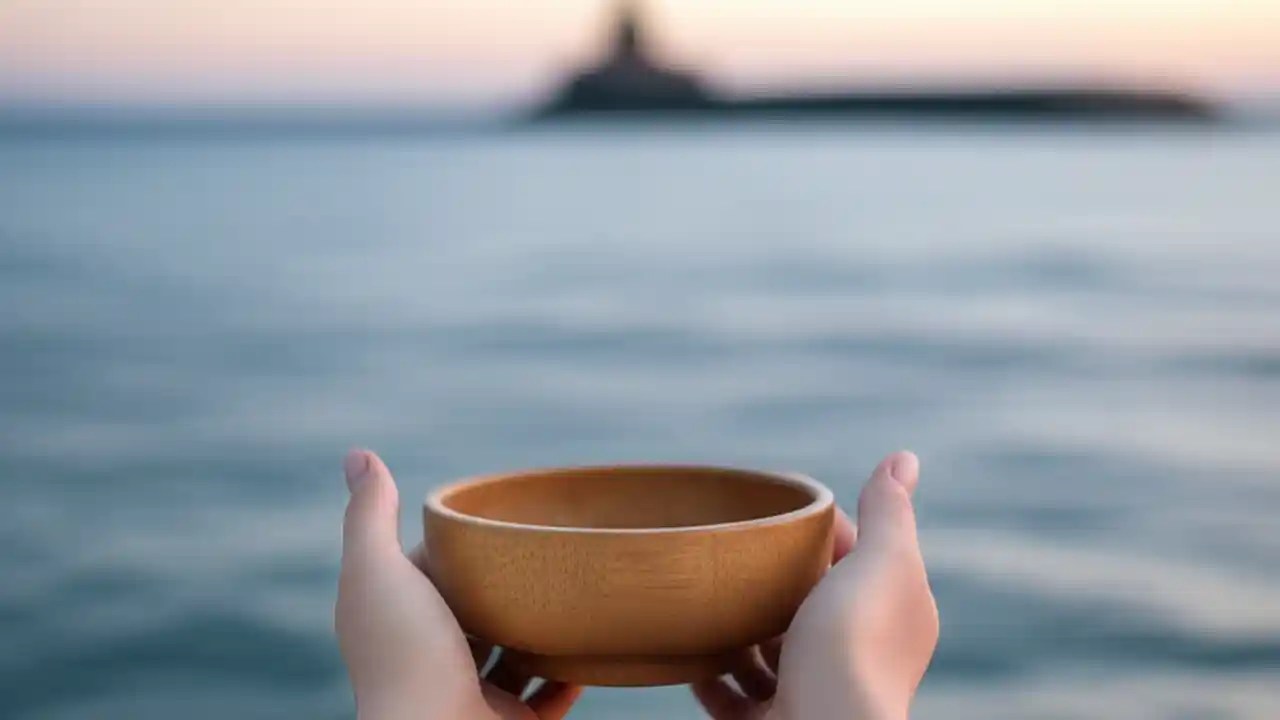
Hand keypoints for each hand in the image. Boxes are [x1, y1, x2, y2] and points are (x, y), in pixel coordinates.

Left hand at [335, 449, 581, 719]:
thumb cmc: (403, 655)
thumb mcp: (378, 570)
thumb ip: (371, 513)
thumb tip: (358, 453)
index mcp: (397, 623)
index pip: (429, 572)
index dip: (455, 544)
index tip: (495, 515)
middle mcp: (431, 661)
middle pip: (474, 612)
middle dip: (506, 583)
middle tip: (549, 545)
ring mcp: (472, 695)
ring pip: (513, 654)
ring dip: (542, 626)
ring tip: (576, 588)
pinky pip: (551, 695)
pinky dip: (571, 671)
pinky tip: (589, 642)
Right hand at [692, 452, 937, 719]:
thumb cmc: (853, 646)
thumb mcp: (879, 562)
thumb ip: (888, 511)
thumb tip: (904, 456)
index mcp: (893, 615)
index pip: (855, 555)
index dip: (820, 528)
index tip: (774, 507)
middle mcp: (858, 657)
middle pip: (809, 604)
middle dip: (772, 578)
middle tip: (729, 548)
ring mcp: (814, 692)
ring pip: (771, 652)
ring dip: (739, 627)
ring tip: (704, 594)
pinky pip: (734, 695)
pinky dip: (712, 674)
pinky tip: (692, 651)